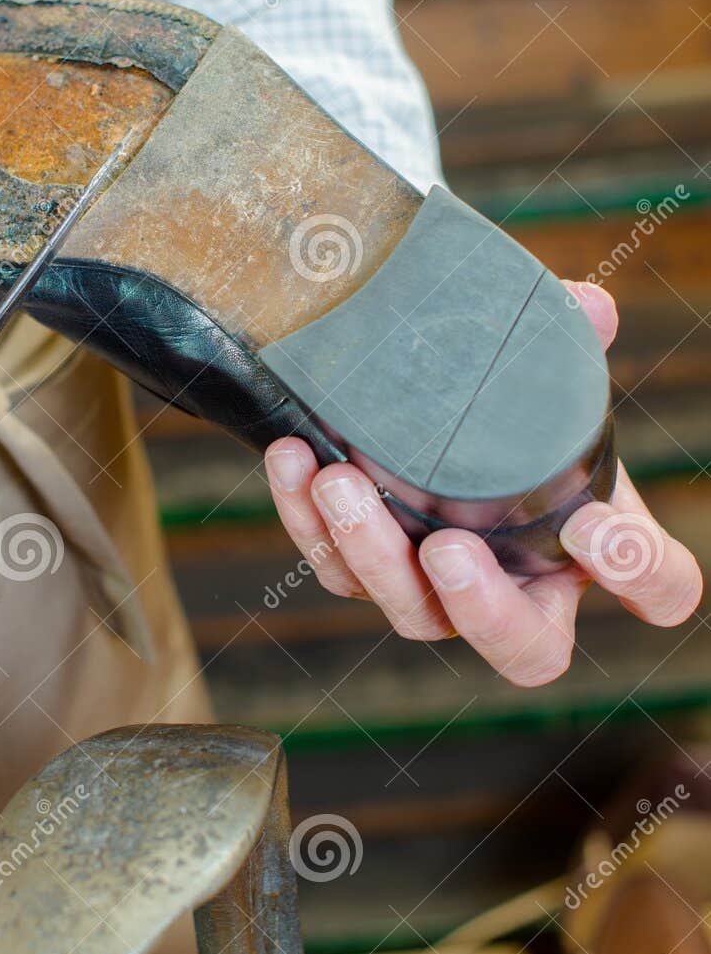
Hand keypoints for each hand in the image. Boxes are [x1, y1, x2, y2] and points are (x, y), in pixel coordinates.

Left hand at [264, 282, 701, 687]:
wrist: (422, 403)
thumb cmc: (507, 406)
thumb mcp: (545, 370)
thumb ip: (569, 340)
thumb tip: (586, 306)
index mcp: (591, 550)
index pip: (657, 586)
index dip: (638, 572)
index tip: (595, 528)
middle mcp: (519, 593)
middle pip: (519, 647)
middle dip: (479, 606)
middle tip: (448, 550)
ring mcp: (436, 594)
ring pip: (410, 610)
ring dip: (370, 553)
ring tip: (340, 482)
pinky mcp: (363, 571)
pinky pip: (333, 565)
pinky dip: (305, 516)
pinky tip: (294, 458)